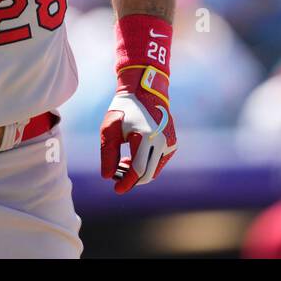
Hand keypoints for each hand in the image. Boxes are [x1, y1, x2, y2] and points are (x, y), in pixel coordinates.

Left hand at [99, 15, 176, 193]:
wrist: (146, 90)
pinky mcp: (172, 143)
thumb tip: (108, 177)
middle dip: (131, 180)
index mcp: (146, 137)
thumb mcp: (109, 130)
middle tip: (116, 176)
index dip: (126, 183)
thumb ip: (108, 154)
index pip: (137, 170)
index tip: (116, 190)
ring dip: (139, 172)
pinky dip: (147, 165)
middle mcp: (162, 141)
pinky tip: (134, 158)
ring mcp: (170, 143)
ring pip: (154, 170)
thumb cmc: (124, 109)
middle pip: (147, 174)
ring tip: (123, 163)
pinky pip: (159, 162)